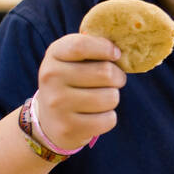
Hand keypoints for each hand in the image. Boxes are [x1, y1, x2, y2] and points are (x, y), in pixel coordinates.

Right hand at [34, 33, 126, 151]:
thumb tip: (124, 49)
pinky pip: (108, 120)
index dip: (106, 48)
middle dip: (118, 77)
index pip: (81, 45)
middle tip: (112, 81)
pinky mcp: (68, 128)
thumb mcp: (75, 59)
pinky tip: (94, 116)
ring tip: (99, 98)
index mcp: (54, 54)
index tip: (116, 54)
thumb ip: (95, 47)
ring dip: (112, 98)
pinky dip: (108, 118)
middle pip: (106, 73)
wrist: (49, 119)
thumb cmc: (73, 80)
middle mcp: (51, 78)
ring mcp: (57, 104)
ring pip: (111, 97)